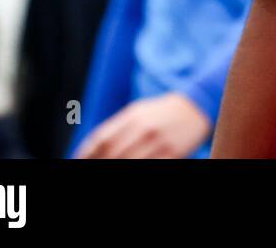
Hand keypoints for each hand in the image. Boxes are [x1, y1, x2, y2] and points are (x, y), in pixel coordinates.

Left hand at [74, 93, 211, 158]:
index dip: (86, 154)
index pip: (101, 139)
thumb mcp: (138, 111)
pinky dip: (135, 169)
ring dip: (115, 166)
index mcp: (133, 116)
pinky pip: (150, 166)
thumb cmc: (161, 111)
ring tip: (106, 168)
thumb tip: (90, 149)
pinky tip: (130, 168)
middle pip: (112, 153)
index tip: (78, 161)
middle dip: (99, 163)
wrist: (197, 107)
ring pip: (128, 162)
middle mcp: (145, 128)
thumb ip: (116, 127)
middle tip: (92, 168)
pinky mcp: (174, 154)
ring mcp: (160, 142)